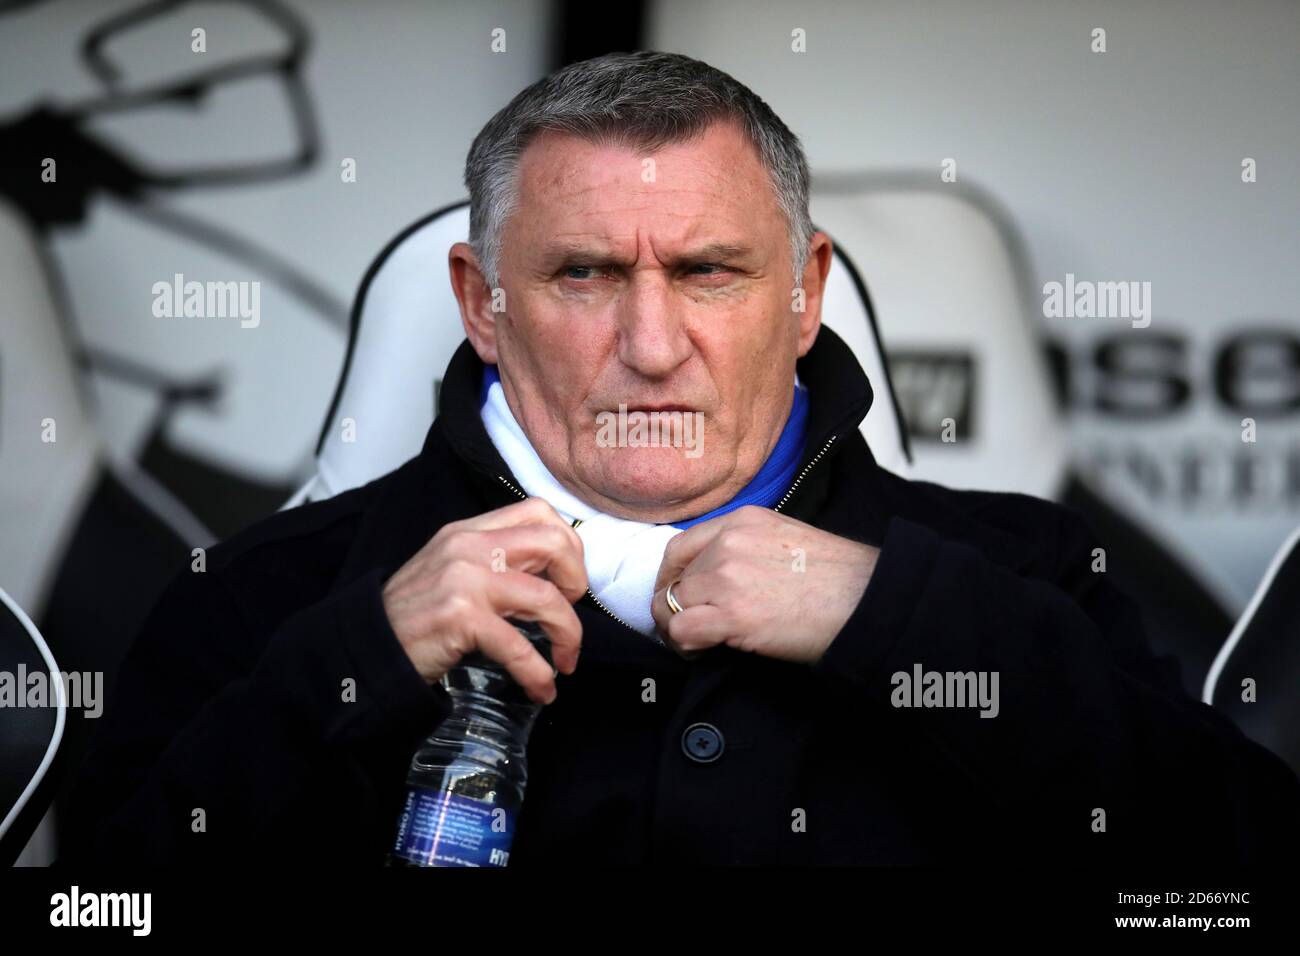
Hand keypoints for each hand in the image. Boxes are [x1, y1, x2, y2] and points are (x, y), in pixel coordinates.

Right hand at [381, 497, 587, 703]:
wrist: (366, 646)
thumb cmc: (415, 614)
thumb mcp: (452, 568)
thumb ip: (496, 561)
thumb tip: (553, 575)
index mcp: (470, 531)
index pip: (539, 512)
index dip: (568, 545)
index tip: (567, 580)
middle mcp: (469, 548)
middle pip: (553, 543)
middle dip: (577, 581)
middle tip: (570, 612)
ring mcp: (465, 581)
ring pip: (546, 598)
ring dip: (568, 634)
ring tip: (565, 659)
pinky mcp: (461, 619)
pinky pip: (519, 647)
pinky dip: (539, 673)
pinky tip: (542, 687)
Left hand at [651, 506, 877, 663]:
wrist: (867, 601)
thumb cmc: (839, 580)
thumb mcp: (788, 542)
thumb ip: (749, 550)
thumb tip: (723, 581)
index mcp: (744, 521)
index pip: (681, 546)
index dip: (671, 576)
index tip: (676, 596)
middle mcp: (730, 542)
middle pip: (676, 578)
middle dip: (677, 606)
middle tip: (689, 629)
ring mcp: (727, 575)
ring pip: (671, 605)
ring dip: (678, 629)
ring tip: (698, 644)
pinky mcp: (731, 613)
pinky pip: (681, 630)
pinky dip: (685, 646)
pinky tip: (703, 652)